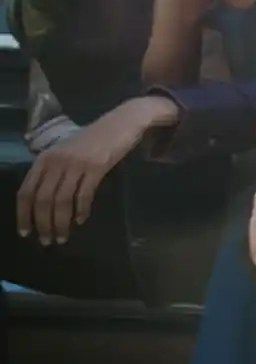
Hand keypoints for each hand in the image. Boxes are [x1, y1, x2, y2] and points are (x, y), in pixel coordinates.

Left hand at [16, 97, 161, 244]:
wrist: (122, 122)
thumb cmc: (94, 139)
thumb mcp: (66, 151)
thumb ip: (53, 170)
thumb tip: (43, 201)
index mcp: (45, 158)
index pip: (26, 191)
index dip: (23, 215)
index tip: (25, 232)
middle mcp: (57, 161)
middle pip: (42, 200)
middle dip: (42, 224)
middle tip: (47, 241)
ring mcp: (76, 164)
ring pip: (62, 201)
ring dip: (60, 223)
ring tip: (63, 237)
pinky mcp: (96, 167)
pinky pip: (84, 195)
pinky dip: (81, 211)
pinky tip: (81, 220)